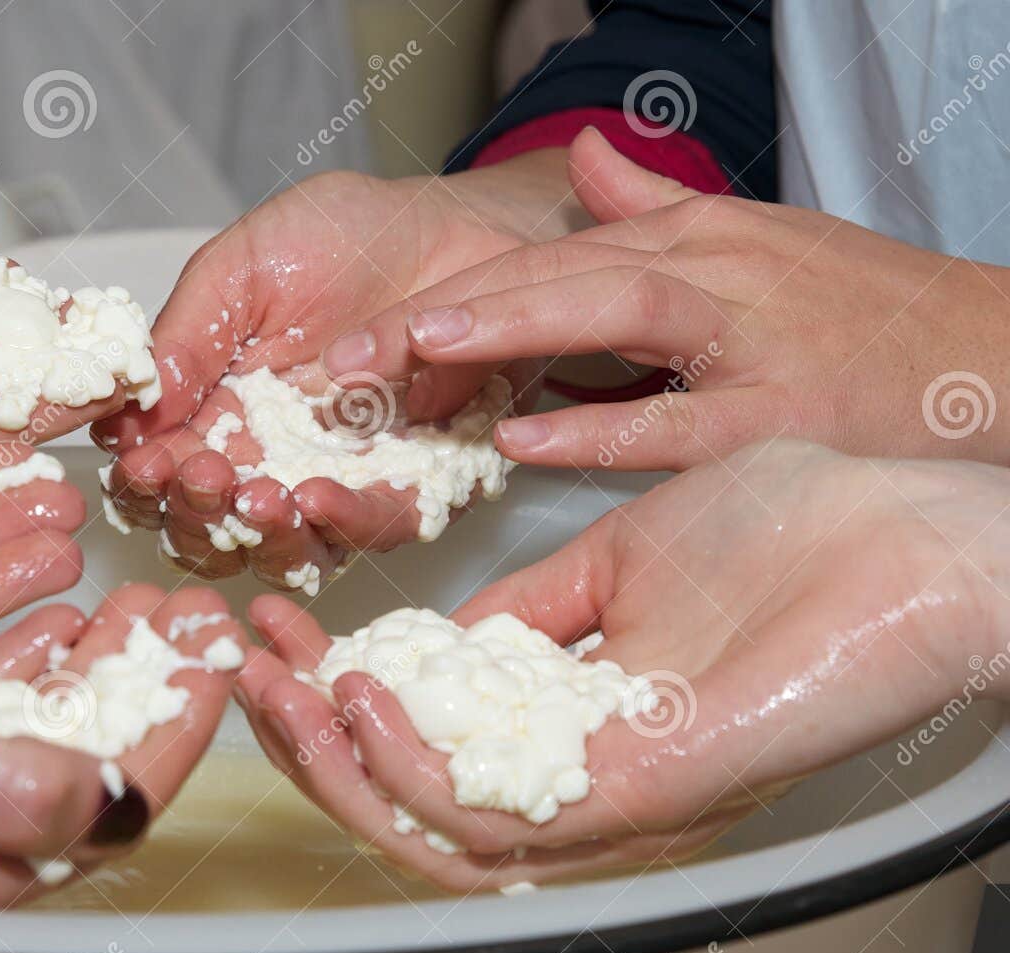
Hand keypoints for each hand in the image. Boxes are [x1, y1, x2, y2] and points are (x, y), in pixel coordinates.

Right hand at [0, 582, 245, 838]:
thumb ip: (18, 790)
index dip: (178, 729)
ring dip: (91, 663)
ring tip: (138, 602)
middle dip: (146, 680)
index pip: (110, 807)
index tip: (222, 658)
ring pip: (32, 729)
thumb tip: (120, 803)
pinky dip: (22, 665)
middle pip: (83, 760)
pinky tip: (57, 623)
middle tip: (193, 613)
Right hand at [94, 156, 575, 587]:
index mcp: (213, 416)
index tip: (142, 462)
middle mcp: (268, 464)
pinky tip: (317, 496)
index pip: (159, 476)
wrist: (454, 227)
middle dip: (196, 514)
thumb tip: (131, 412)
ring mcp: (336, 483)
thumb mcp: (241, 268)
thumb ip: (186, 336)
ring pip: (284, 550)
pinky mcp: (411, 490)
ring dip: (261, 534)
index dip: (142, 482)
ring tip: (255, 496)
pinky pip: (374, 531)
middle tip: (200, 475)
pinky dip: (342, 524)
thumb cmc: (344, 237)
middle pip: (211, 531)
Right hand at [236, 439, 1009, 889]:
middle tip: (249, 678)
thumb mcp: (618, 556)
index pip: (425, 744)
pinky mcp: (639, 795)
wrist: (915, 534)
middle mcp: (582, 778)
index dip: (331, 698)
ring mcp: (610, 796)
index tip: (271, 631)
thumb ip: (526, 610)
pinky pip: (494, 817)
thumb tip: (439, 633)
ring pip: (432, 835)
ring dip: (335, 767)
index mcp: (575, 725)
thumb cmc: (796, 531)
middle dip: (309, 746)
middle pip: (409, 809)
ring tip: (281, 690)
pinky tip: (360, 693)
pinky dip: (408, 766)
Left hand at [326, 127, 1009, 471]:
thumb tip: (585, 166)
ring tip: (418, 351)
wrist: (989, 359)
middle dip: (452, 306)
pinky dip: (602, 426)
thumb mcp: (757, 241)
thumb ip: (658, 211)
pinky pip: (678, 423)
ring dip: (511, 328)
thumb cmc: (865, 313)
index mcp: (695, 242)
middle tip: (352, 348)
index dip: (458, 287)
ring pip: (614, 315)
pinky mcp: (779, 416)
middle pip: (562, 271)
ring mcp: (746, 342)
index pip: (554, 253)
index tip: (374, 326)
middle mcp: (712, 275)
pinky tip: (528, 441)